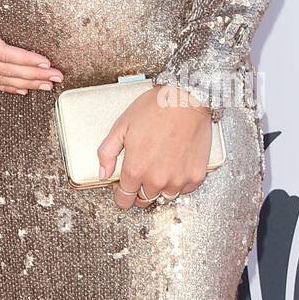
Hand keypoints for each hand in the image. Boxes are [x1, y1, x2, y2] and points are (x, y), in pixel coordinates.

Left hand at [96, 84, 212, 210]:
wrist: (186, 99)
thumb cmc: (156, 108)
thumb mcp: (121, 126)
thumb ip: (107, 153)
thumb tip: (103, 173)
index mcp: (136, 169)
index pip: (124, 199)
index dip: (121, 194)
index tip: (122, 188)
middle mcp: (157, 179)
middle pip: (144, 200)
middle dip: (139, 190)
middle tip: (141, 171)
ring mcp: (178, 180)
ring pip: (164, 197)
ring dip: (159, 187)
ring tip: (158, 165)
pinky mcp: (196, 176)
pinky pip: (184, 189)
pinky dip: (178, 181)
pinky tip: (174, 164)